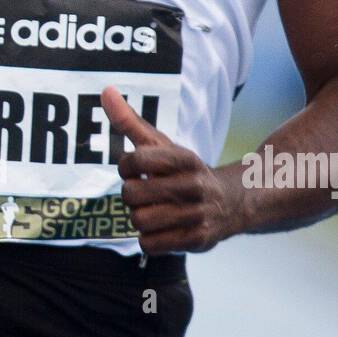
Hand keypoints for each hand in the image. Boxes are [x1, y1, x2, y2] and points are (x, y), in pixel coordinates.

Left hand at [100, 86, 244, 253]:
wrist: (232, 203)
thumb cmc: (183, 171)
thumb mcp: (161, 145)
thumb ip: (130, 121)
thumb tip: (105, 91)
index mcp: (184, 158)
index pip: (135, 160)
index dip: (126, 166)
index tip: (136, 169)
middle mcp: (194, 185)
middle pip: (132, 194)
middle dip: (132, 195)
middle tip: (146, 193)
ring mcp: (197, 214)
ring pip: (139, 221)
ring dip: (140, 218)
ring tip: (154, 211)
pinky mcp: (197, 240)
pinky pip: (150, 245)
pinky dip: (149, 239)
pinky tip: (162, 228)